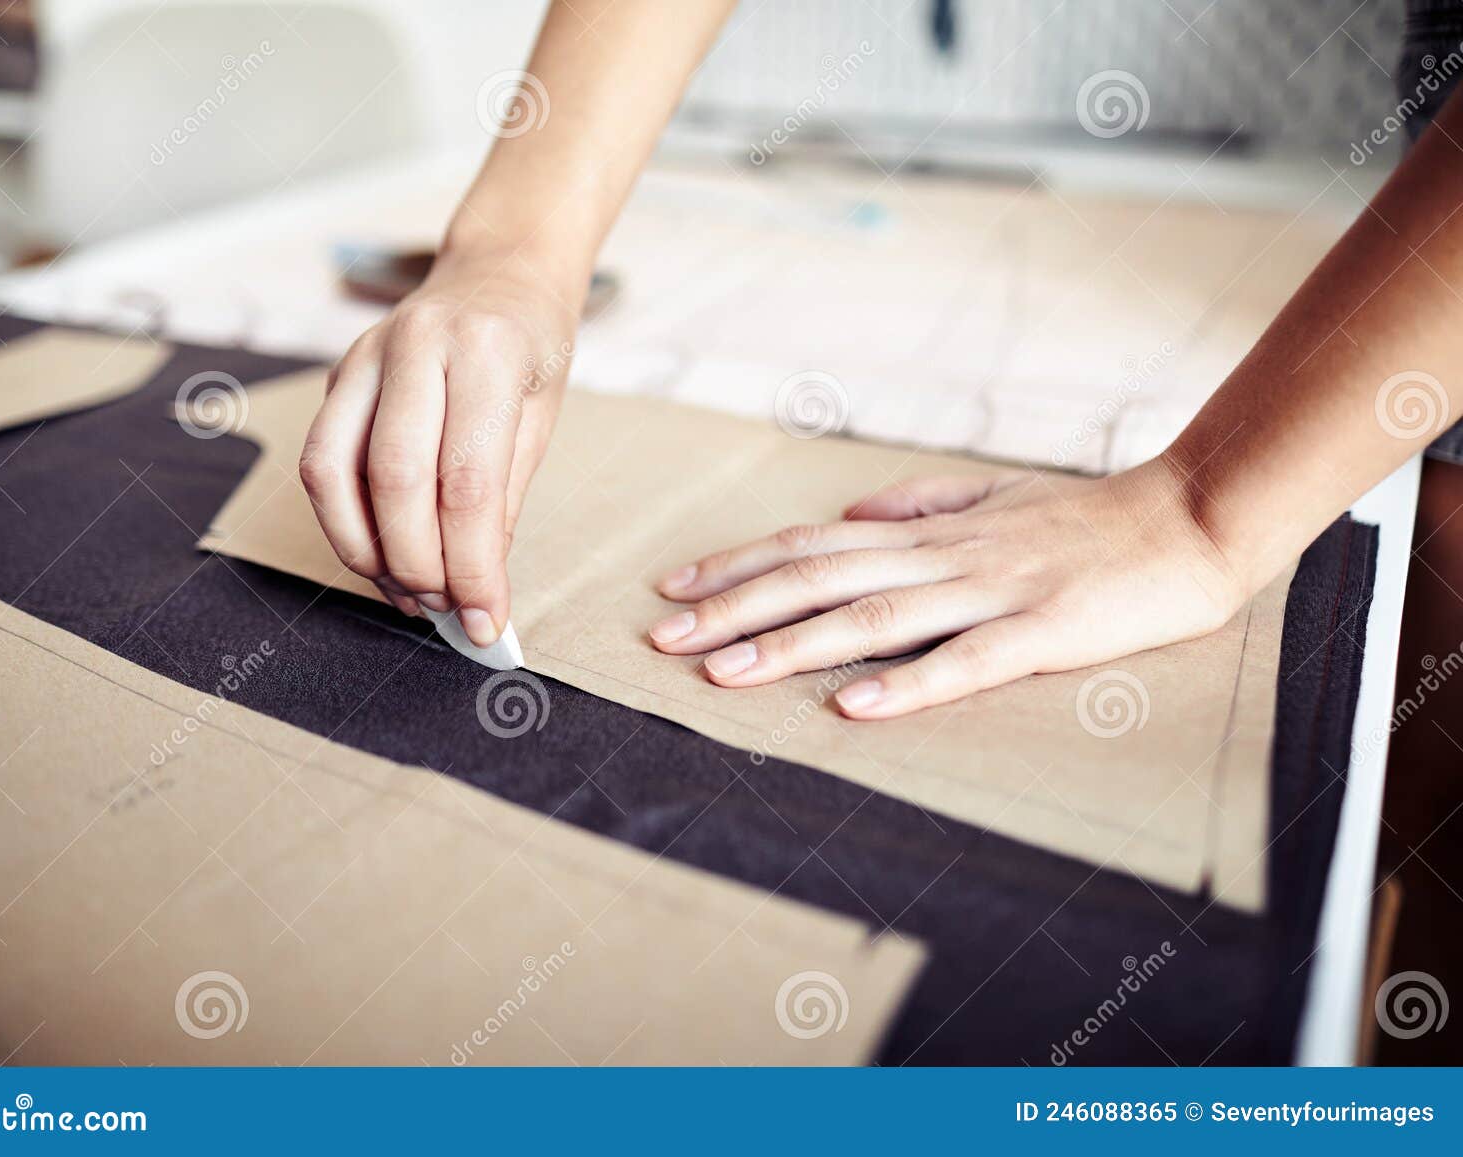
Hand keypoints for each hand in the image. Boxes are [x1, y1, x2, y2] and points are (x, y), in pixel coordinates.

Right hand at [300, 248, 580, 643]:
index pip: (468, 481)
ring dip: (368, 550)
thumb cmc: (527, 351)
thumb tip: (477, 590)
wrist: (499, 274)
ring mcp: (365, 356)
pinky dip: (344, 522)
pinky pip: (322, 462)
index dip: (472, 564)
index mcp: (485, 352)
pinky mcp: (338, 376)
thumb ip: (502, 503)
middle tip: (445, 609)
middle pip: (396, 479)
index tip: (484, 619)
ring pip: (336, 472)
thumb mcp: (539, 422)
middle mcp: (416, 344)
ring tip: (410, 592)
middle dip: (418, 563)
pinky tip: (380, 554)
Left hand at [647, 458, 1247, 717]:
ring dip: (793, 646)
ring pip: (874, 618)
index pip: (812, 544)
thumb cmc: (1088, 515)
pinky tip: (854, 709)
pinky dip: (908, 685)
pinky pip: (967, 661)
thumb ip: (919, 500)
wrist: (1191, 516)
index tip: (675, 589)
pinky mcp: (1043, 631)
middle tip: (663, 639)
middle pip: (820, 578)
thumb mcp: (993, 493)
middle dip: (736, 610)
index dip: (740, 566)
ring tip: (725, 673)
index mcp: (928, 530)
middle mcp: (943, 555)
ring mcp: (991, 590)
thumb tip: (848, 507)